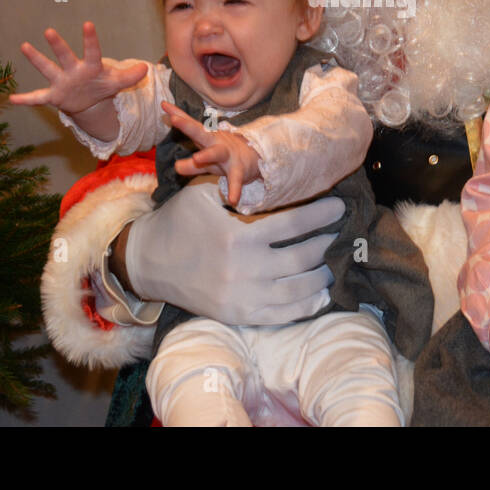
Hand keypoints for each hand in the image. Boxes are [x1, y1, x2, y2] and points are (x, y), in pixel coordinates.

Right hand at [9, 22, 148, 139]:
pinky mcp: (54, 95)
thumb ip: (129, 77)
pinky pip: (37, 98)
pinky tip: (12, 99)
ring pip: (48, 69)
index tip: (88, 24)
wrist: (87, 101)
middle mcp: (73, 71)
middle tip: (49, 31)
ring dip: (36, 59)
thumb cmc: (101, 85)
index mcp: (90, 67)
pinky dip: (26, 100)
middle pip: (65, 56)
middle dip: (58, 45)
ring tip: (24, 45)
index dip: (91, 40)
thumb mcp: (116, 83)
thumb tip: (146, 69)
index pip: (92, 52)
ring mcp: (61, 81)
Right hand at [122, 181, 344, 324]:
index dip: (322, 215)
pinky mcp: (238, 315)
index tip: (340, 208)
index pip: (293, 225)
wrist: (148, 263)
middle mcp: (245, 270)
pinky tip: (321, 294)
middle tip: (341, 234)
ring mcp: (242, 297)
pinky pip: (282, 315)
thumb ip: (236, 184)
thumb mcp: (203, 192)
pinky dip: (306, 306)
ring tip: (335, 262)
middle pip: (302, 259)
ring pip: (298, 290)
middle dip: (327, 244)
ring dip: (322, 275)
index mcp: (239, 237)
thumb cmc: (179, 221)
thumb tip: (271, 174)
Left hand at [161, 101, 260, 206]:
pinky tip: (232, 199)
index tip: (164, 106)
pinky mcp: (238, 170)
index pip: (191, 127)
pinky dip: (234, 189)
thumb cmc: (228, 157)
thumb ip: (191, 164)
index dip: (178, 116)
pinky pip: (235, 180)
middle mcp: (217, 144)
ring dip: (207, 155)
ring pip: (217, 153)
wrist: (257, 158)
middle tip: (175, 120)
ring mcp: (228, 156)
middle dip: (189, 127)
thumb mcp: (208, 161)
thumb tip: (174, 167)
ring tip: (197, 158)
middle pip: (202, 133)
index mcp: (208, 139)